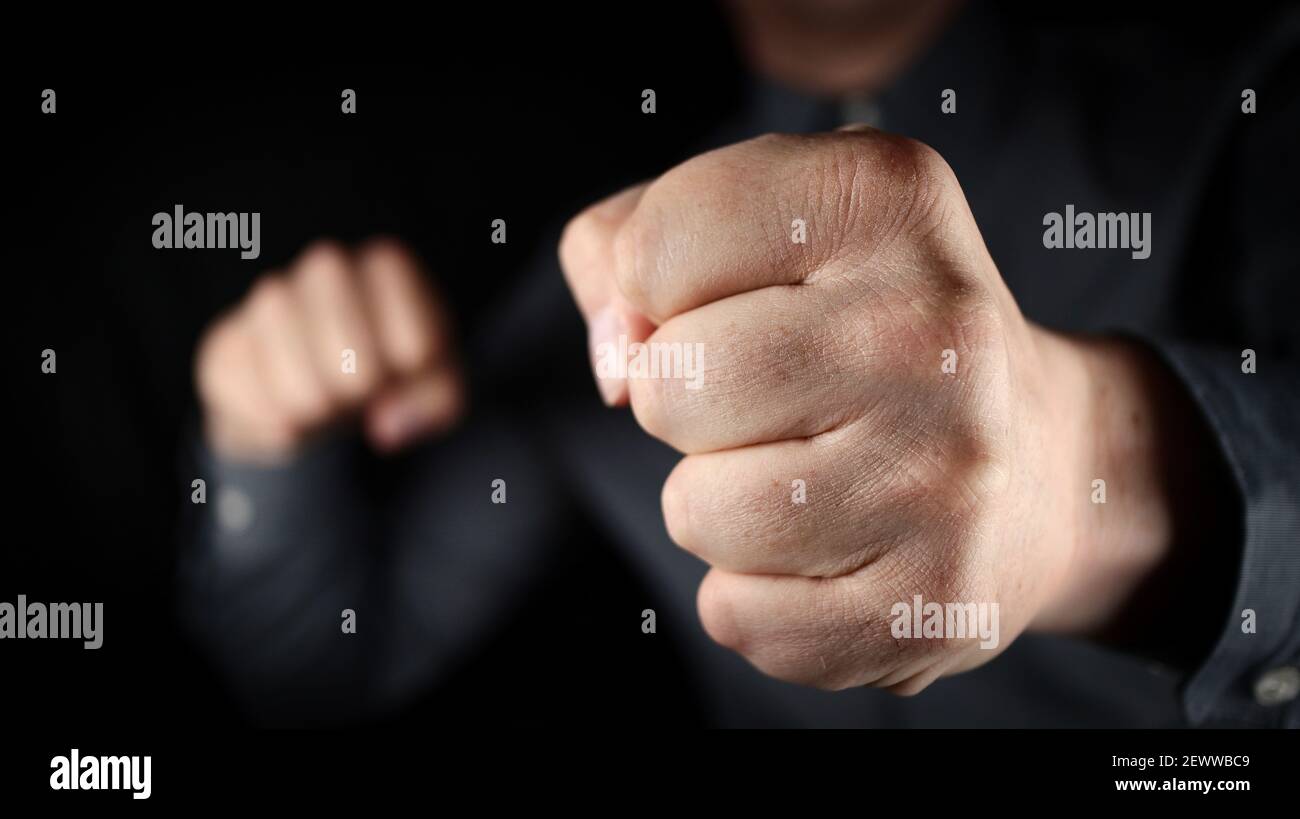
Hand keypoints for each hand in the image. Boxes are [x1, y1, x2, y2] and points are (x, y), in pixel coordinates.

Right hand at [195, 239, 463, 460]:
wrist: (321, 386)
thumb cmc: (392, 374)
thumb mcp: (437, 386)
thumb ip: (437, 402)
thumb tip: (387, 426)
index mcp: (390, 267)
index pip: (415, 347)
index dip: (412, 378)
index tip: (407, 367)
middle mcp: (328, 266)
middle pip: (353, 365)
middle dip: (361, 395)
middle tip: (361, 390)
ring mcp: (270, 299)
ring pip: (299, 388)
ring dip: (319, 413)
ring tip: (327, 400)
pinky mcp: (226, 345)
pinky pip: (256, 409)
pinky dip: (279, 428)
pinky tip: (291, 411)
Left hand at [561, 130, 1183, 692]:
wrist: (1039, 462)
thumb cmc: (858, 333)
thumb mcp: (761, 230)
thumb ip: (631, 242)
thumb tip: (616, 356)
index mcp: (886, 201)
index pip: (659, 248)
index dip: (650, 292)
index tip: (716, 302)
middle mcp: (933, 328)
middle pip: (672, 388)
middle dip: (679, 404)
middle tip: (762, 403)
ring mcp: (945, 474)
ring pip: (697, 513)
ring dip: (715, 505)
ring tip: (800, 478)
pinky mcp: (936, 599)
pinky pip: (738, 616)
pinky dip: (751, 593)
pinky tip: (824, 552)